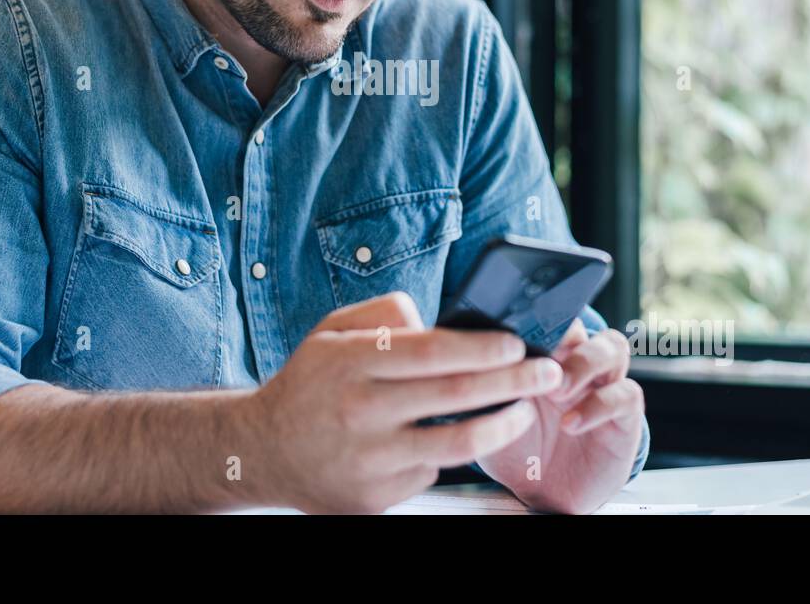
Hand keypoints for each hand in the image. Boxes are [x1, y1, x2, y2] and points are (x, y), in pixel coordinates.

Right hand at [243, 292, 563, 513]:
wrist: (262, 449)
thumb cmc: (308, 383)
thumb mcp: (332, 331)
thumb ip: (384, 313)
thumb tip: (437, 319)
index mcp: (351, 362)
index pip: (433, 351)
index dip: (483, 348)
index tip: (516, 344)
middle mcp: (360, 411)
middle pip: (457, 395)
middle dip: (514, 382)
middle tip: (547, 373)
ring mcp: (369, 459)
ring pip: (458, 443)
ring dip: (505, 425)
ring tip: (526, 410)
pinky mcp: (376, 497)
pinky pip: (432, 470)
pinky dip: (454, 453)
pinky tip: (464, 436)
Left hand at [474, 319, 644, 513]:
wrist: (545, 496)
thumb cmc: (519, 451)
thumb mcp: (492, 418)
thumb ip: (486, 388)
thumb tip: (464, 362)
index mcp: (543, 358)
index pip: (548, 319)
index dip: (538, 317)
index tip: (516, 330)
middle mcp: (575, 366)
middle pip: (583, 325)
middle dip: (563, 334)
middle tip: (541, 359)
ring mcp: (601, 387)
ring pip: (612, 347)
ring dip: (585, 362)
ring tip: (559, 389)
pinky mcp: (624, 416)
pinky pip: (625, 394)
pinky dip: (599, 405)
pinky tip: (572, 424)